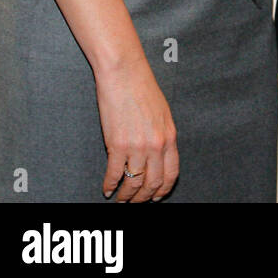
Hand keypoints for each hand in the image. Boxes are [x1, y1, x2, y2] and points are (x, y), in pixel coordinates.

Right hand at [94, 57, 178, 201]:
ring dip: (126, 196)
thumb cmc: (143, 89)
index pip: (171, 173)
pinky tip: (107, 188)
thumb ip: (162, 135)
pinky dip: (109, 185)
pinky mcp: (117, 145)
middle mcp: (156, 145)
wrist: (125, 74)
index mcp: (170, 136)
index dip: (163, 190)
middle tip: (135, 202)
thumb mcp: (163, 113)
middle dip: (143, 197)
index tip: (156, 197)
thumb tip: (158, 155)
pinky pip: (114, 174)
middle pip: (153, 183)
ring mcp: (137, 146)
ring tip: (120, 200)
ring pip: (133, 183)